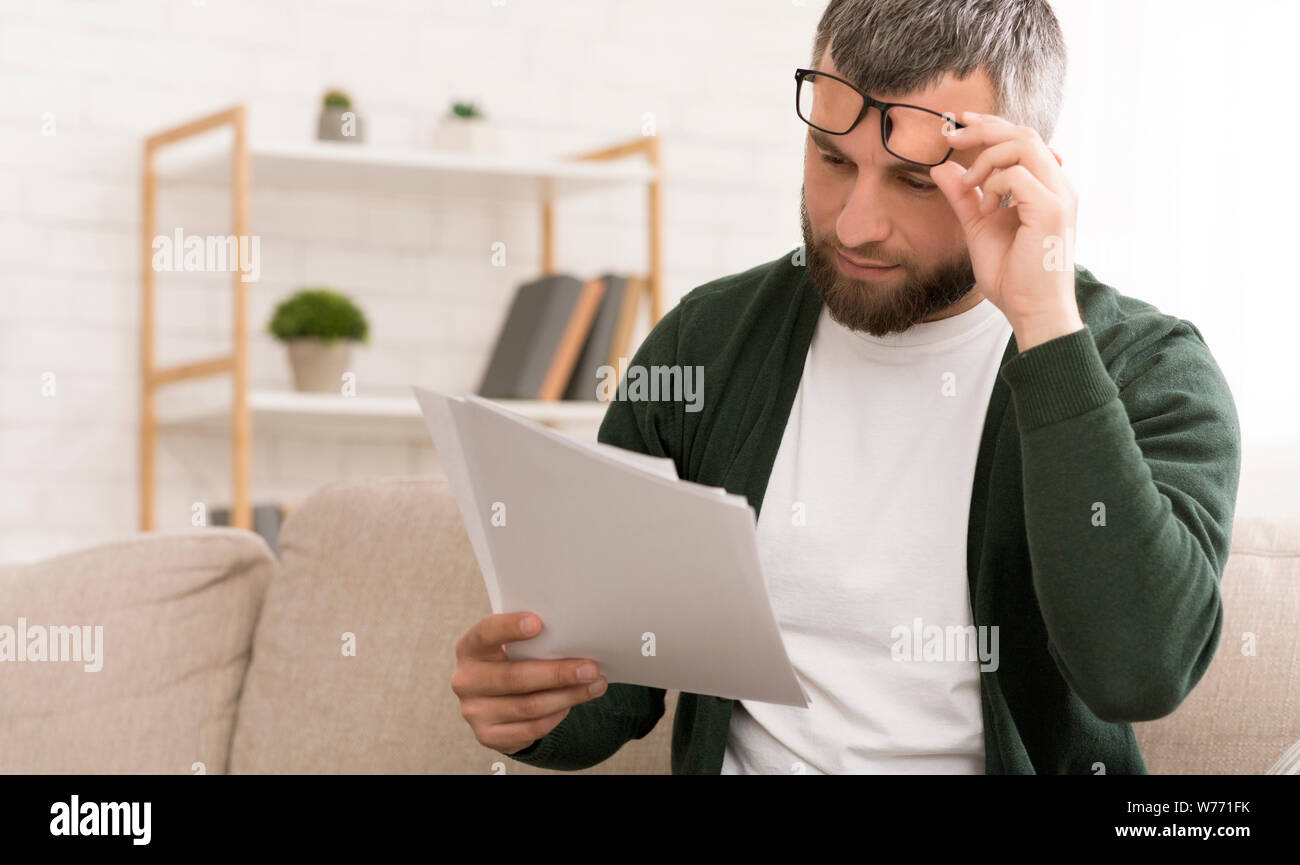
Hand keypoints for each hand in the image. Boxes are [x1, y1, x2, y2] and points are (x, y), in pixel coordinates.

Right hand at [451, 611, 607, 755]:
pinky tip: (574, 702)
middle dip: (558, 673)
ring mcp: (474, 712)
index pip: (486, 633)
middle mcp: (466, 680)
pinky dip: (557, 715)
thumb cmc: (511, 660)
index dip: (509, 628)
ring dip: (568, 696)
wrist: (495, 701)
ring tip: (595, 685)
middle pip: (516, 677)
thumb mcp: (511, 645)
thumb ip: (532, 639)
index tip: (538, 623)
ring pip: (530, 706)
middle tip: (591, 668)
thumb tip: (575, 635)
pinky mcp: (488, 736)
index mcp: (470, 648)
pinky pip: (532, 728)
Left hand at [930, 111, 1083, 348]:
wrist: (1033, 311)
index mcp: (1046, 187)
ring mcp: (1059, 195)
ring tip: (970, 183)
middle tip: (950, 134)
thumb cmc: (1012, 277)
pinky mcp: (1051, 210)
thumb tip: (942, 168)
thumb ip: (963, 197)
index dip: (990, 125)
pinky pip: (1018, 175)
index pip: (1022, 140)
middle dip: (984, 128)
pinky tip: (986, 209)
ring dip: (987, 157)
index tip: (958, 123)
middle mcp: (1058, 185)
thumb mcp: (979, 228)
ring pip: (1024, 144)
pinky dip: (993, 184)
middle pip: (1024, 133)